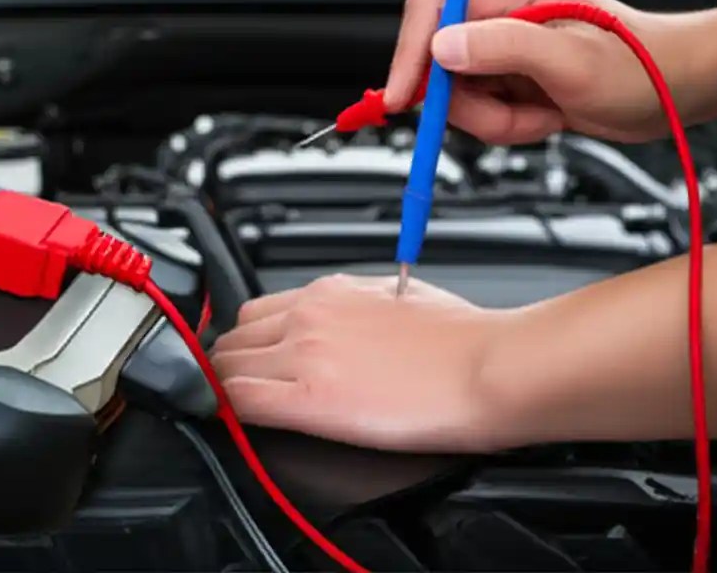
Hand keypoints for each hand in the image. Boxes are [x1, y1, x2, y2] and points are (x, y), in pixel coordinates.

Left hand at [210, 274, 518, 452]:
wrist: (490, 368)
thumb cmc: (462, 339)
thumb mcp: (395, 296)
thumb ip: (352, 307)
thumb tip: (338, 320)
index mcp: (328, 292)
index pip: (254, 314)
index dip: (247, 344)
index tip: (250, 362)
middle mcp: (309, 316)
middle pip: (233, 339)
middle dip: (234, 365)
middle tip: (246, 391)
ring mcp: (305, 355)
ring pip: (226, 368)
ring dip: (229, 388)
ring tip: (247, 410)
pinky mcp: (310, 399)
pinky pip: (239, 400)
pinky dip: (230, 412)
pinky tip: (241, 424)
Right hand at [384, 0, 690, 144]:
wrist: (673, 91)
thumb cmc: (639, 68)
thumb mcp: (569, 60)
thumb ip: (502, 47)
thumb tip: (441, 47)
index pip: (431, 11)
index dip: (409, 55)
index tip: (401, 98)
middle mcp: (499, 12)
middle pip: (436, 62)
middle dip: (466, 103)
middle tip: (509, 118)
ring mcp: (500, 46)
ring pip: (454, 95)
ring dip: (493, 119)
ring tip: (540, 116)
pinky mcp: (504, 75)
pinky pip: (476, 109)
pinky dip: (504, 125)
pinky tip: (541, 117)